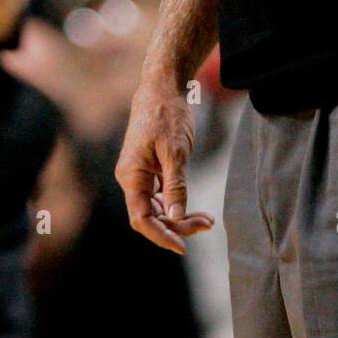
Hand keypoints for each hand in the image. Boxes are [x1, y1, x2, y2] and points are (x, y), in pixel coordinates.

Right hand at [115, 80, 214, 254]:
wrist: (162, 89)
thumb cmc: (166, 116)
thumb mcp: (175, 151)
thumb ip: (176, 185)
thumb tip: (176, 217)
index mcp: (131, 175)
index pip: (141, 219)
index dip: (161, 236)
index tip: (182, 247)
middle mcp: (131, 178)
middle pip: (151, 217)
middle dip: (178, 225)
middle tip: (206, 223)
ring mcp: (140, 175)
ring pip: (158, 209)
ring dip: (180, 217)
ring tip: (207, 219)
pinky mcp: (149, 170)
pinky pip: (161, 197)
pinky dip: (178, 204)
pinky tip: (196, 209)